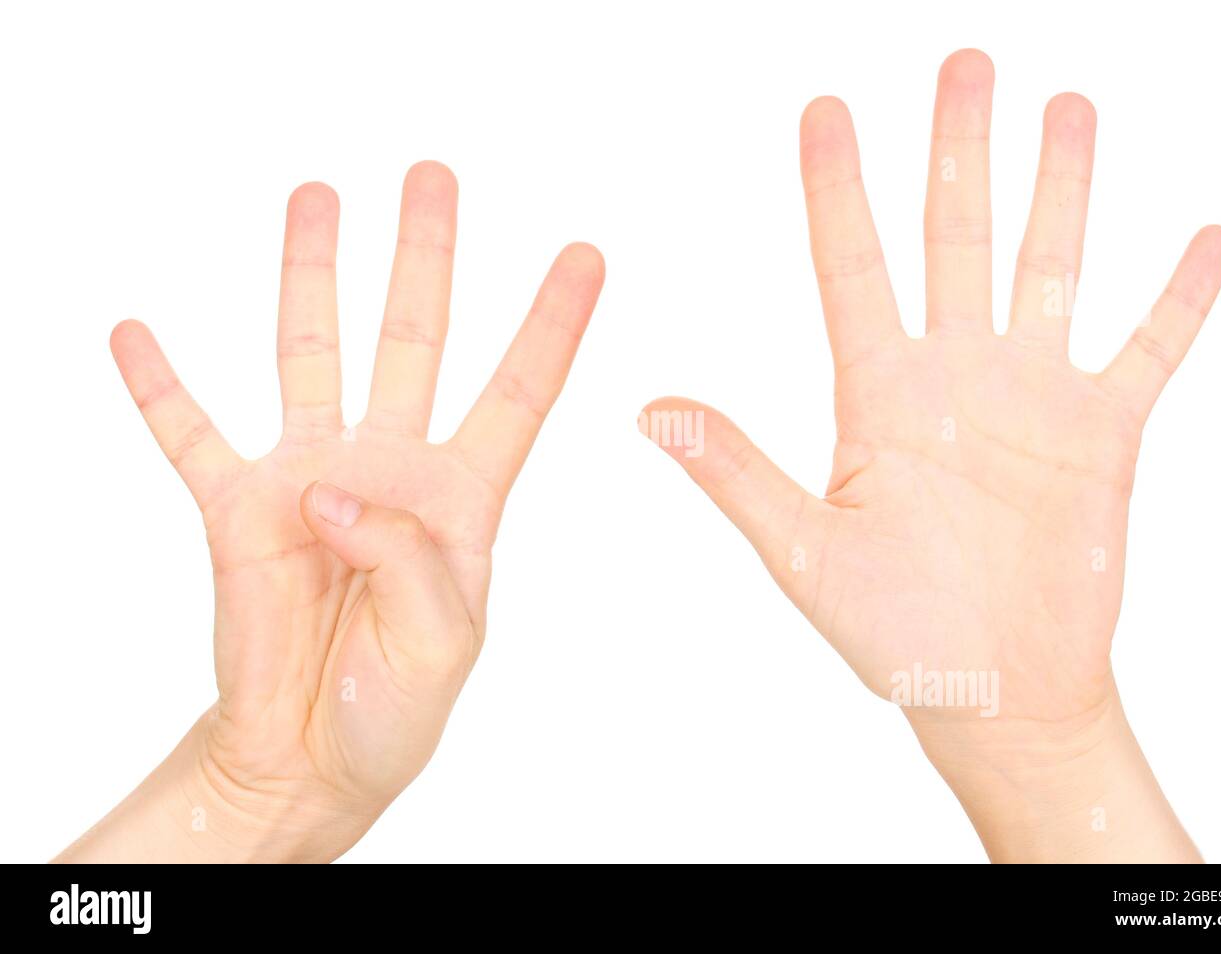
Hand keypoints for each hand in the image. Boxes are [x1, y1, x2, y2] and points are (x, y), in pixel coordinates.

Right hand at [60, 162, 603, 861]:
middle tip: (433, 175)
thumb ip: (405, 557)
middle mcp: (386, 468)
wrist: (311, 754)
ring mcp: (308, 479)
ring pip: (309, 353)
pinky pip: (190, 434)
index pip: (516, 392)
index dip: (552, 325)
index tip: (587, 255)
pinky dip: (160, 387)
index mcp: (459, 498)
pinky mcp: (235, 509)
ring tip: (316, 196)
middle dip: (425, 257)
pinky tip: (135, 333)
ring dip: (310, 276)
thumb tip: (330, 489)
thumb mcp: (442, 641)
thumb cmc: (394, 701)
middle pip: (413, 339)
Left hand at [642, 51, 1220, 860]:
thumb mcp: (806, 553)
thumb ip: (737, 473)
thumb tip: (647, 409)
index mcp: (877, 398)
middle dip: (958, 151)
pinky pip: (1149, 348)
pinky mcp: (1103, 435)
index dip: (837, 189)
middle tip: (963, 62)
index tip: (825, 109)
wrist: (995, 695)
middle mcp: (954, 378)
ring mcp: (1032, 400)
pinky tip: (1210, 236)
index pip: (851, 268)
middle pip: (955, 238)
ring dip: (1061, 190)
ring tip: (1067, 108)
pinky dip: (1179, 297)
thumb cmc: (897, 635)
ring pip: (1049, 267)